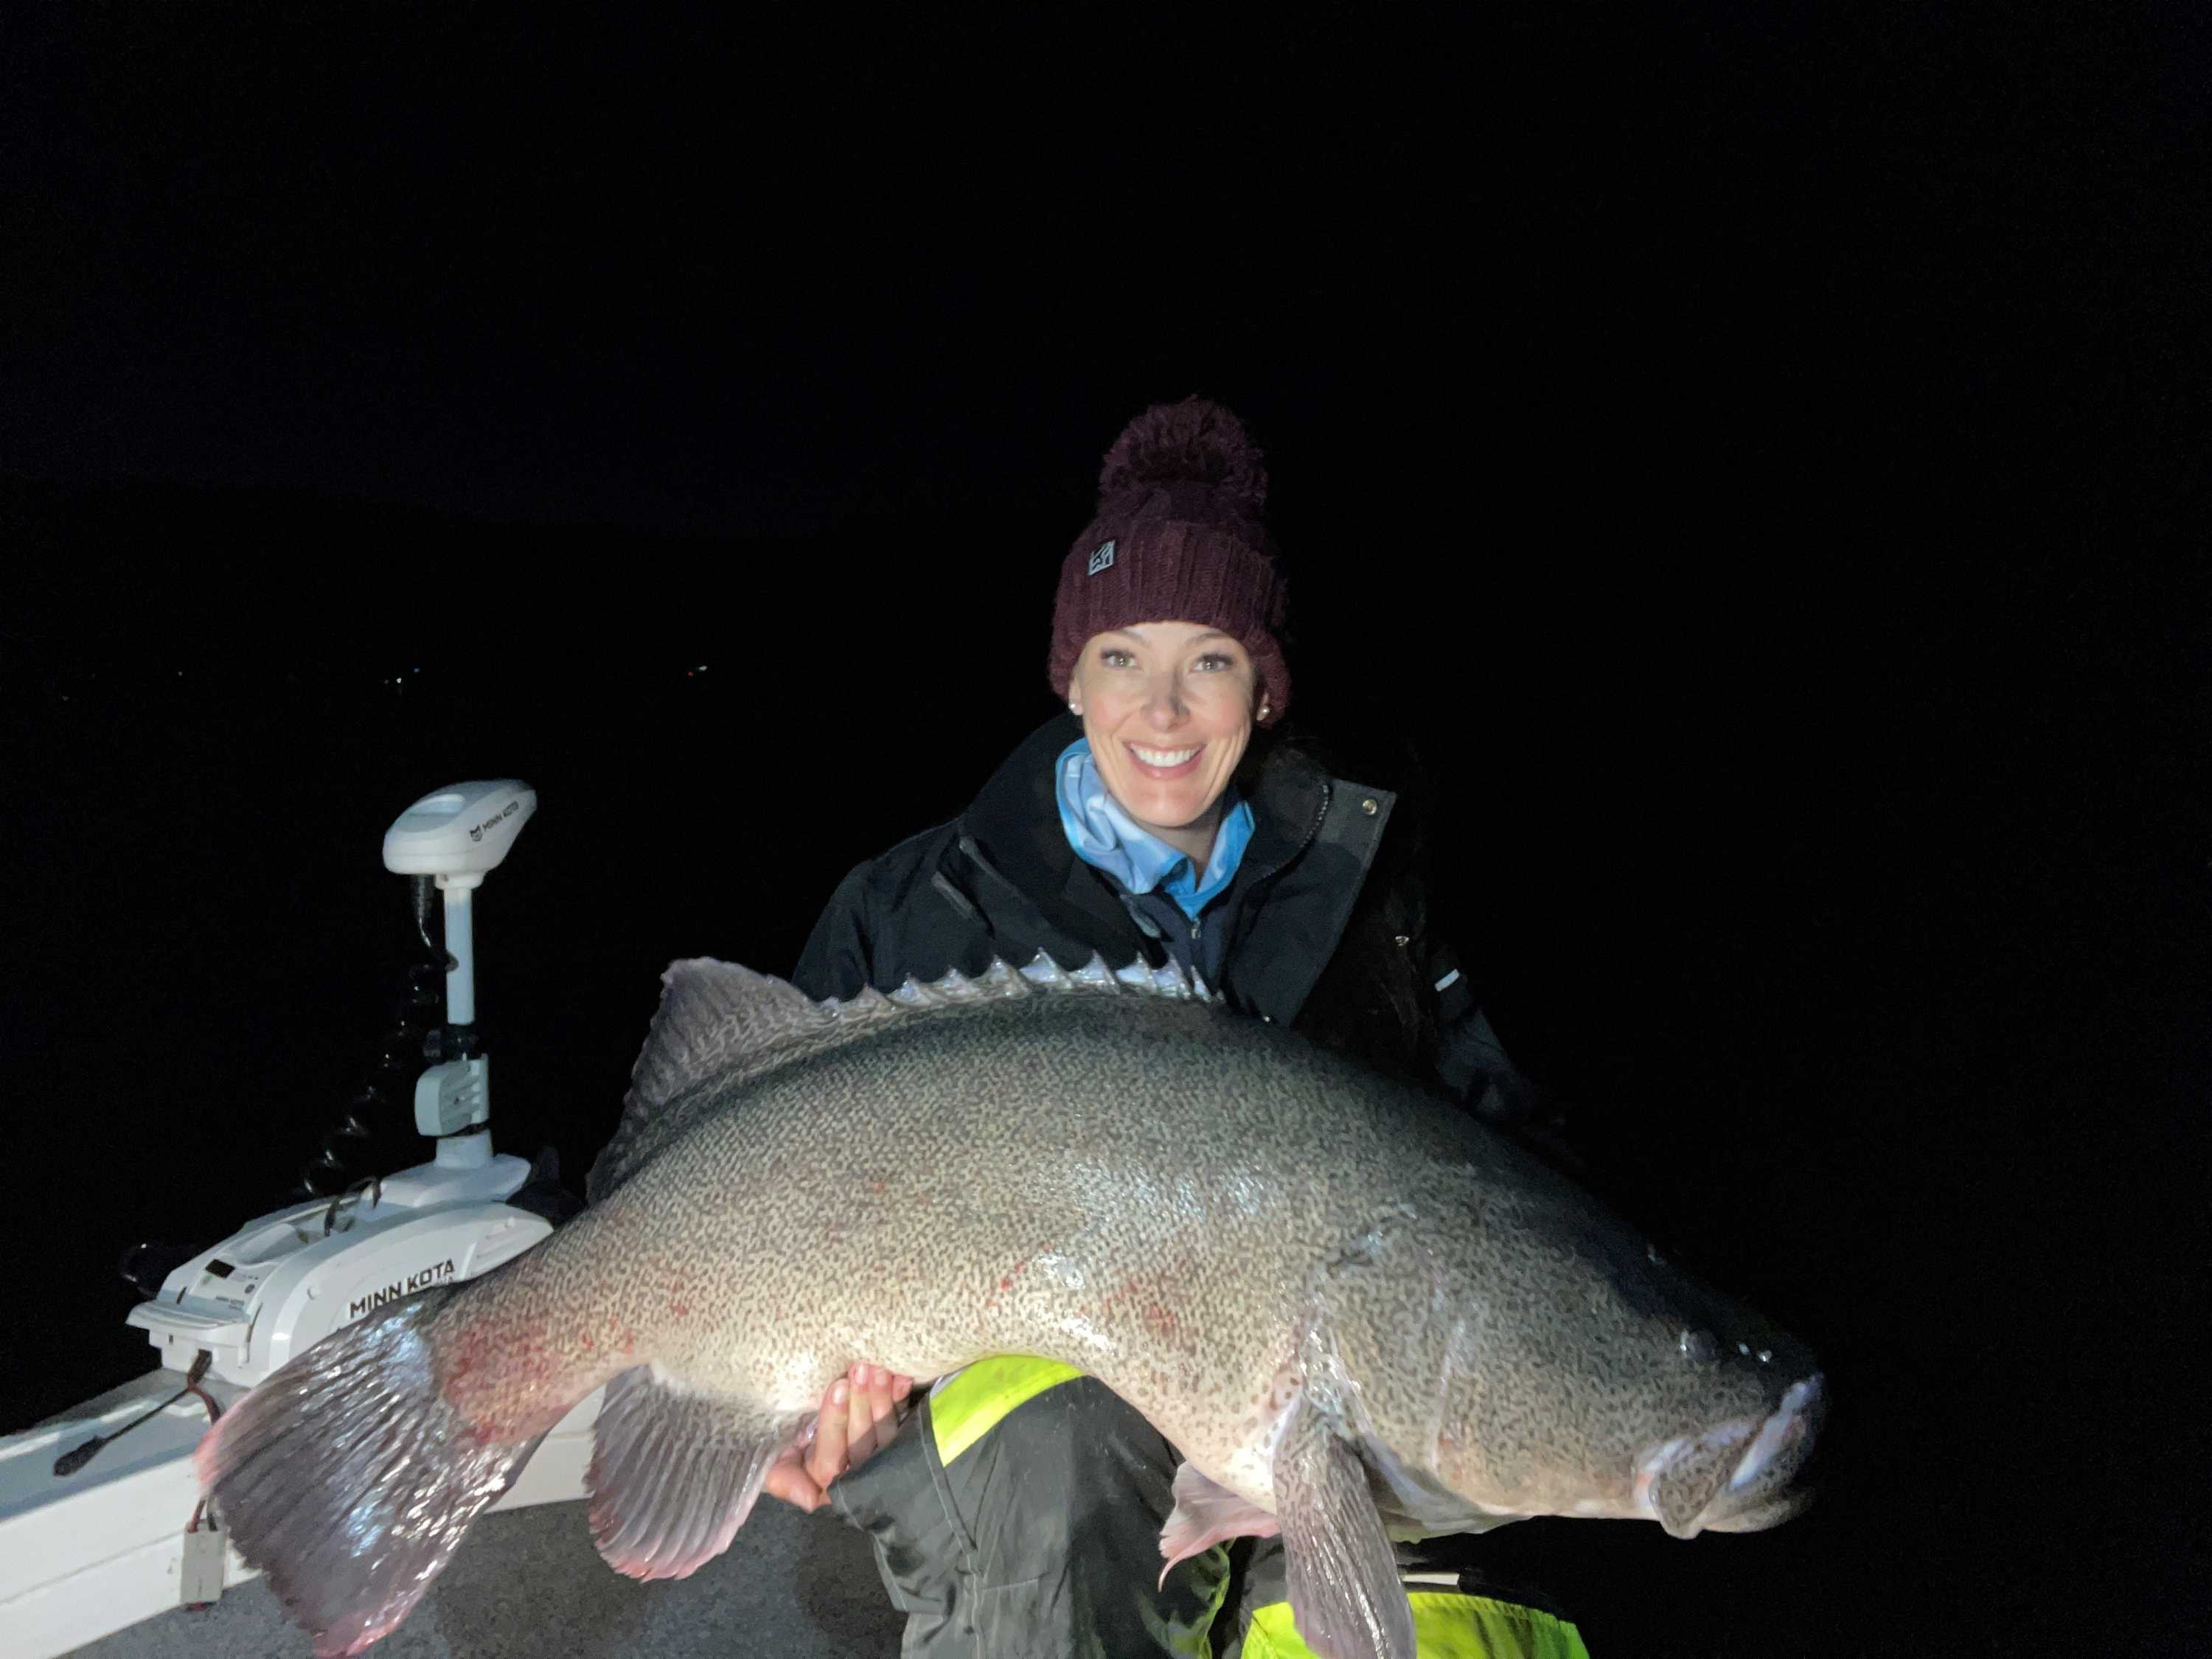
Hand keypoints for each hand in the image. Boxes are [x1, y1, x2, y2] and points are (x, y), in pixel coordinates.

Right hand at [761, 1363, 914, 1512]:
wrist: (812, 1449)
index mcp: (827, 1480)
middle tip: (860, 1370)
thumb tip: (811, 1501)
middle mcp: (857, 1473)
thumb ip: (786, 1481)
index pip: (831, 1456)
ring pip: (885, 1431)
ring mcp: (881, 1459)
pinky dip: (902, 1400)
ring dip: (882, 1399)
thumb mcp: (779, 1470)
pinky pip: (903, 1422)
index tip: (837, 1387)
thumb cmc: (793, 1457)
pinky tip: (902, 1380)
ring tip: (878, 1371)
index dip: (835, 1421)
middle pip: (861, 1440)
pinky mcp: (898, 1443)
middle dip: (861, 1402)